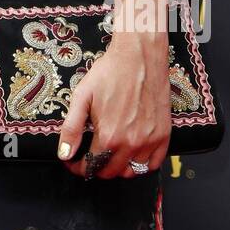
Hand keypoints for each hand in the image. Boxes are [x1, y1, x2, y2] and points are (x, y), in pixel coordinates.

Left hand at [57, 0, 172, 178]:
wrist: (139, 56)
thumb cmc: (110, 72)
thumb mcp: (82, 97)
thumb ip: (71, 129)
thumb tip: (64, 154)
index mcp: (109, 135)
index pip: (91, 167)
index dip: (78, 168)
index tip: (74, 163)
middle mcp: (131, 143)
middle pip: (111, 172)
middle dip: (96, 168)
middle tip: (90, 156)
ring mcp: (150, 140)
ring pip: (132, 171)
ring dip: (119, 167)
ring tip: (110, 154)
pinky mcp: (164, 135)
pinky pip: (154, 163)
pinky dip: (142, 164)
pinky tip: (132, 153)